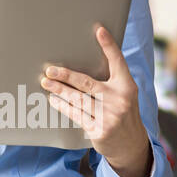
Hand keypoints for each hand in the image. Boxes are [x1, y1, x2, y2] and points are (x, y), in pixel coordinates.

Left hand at [41, 23, 152, 176]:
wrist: (131, 145)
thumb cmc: (123, 113)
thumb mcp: (124, 95)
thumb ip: (111, 80)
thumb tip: (83, 62)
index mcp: (127, 87)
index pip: (118, 62)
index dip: (109, 46)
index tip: (99, 30)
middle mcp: (119, 100)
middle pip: (87, 83)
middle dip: (65, 75)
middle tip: (50, 70)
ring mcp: (109, 116)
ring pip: (78, 99)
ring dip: (59, 90)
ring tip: (46, 83)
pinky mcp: (99, 130)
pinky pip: (76, 114)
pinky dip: (63, 106)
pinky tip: (54, 99)